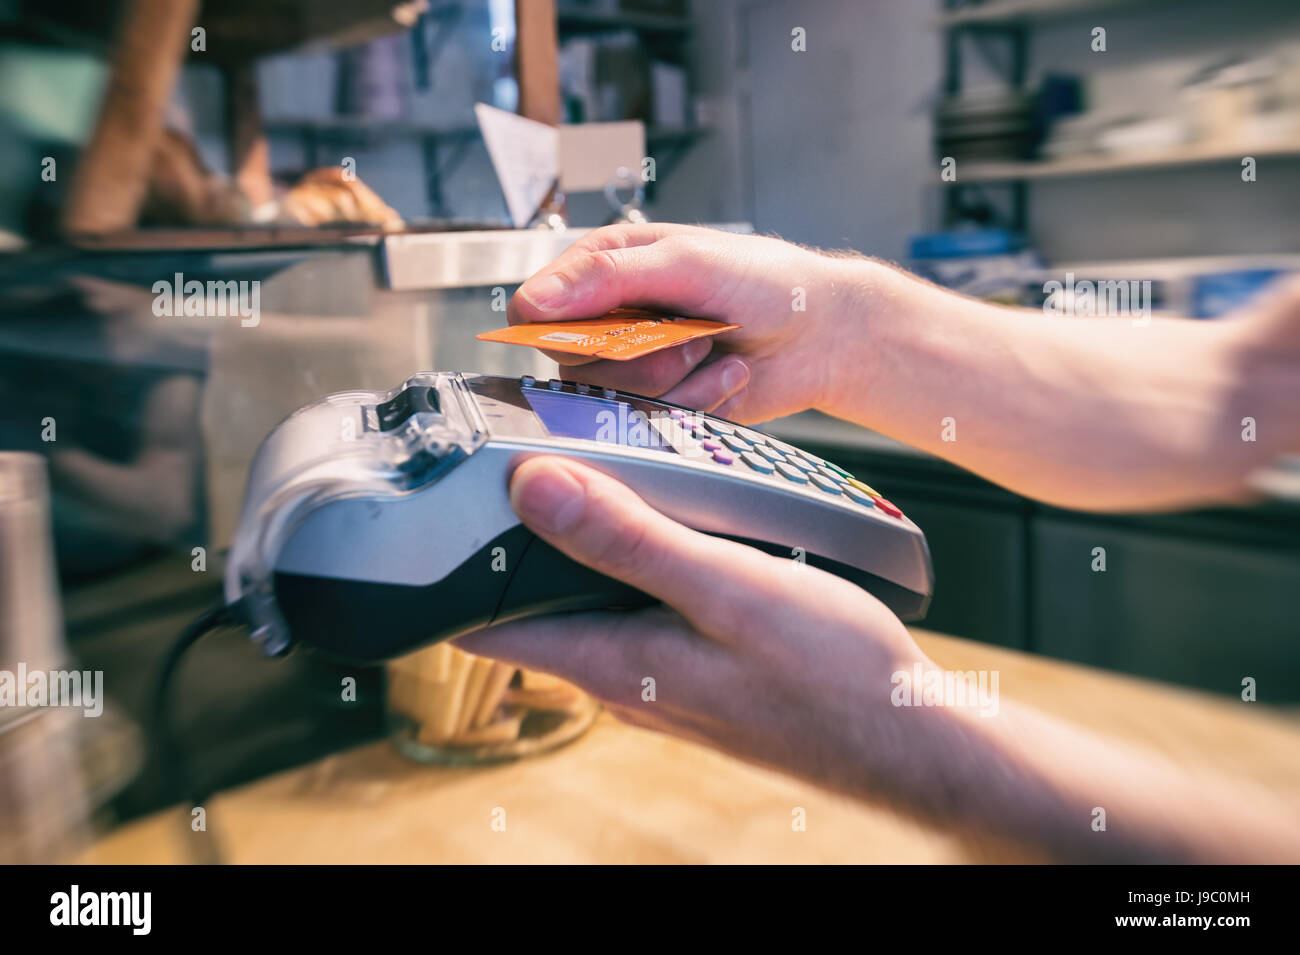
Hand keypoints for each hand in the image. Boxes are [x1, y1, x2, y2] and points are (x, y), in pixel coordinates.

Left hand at [455, 455, 928, 793]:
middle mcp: (624, 675)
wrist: (909, 736)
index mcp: (611, 659)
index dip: (449, 569)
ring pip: (594, 602)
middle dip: (522, 540)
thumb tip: (533, 489)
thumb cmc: (832, 676)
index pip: (488, 623)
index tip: (433, 509)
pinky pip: (644, 608)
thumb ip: (628, 540)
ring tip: (608, 479)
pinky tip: (680, 528)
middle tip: (528, 463)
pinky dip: (641, 563)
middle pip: (538, 604)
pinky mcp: (698, 666)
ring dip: (588, 546)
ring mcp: (661, 674)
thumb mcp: (726, 588)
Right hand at [508, 224, 868, 422]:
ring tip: (715, 351)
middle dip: (640, 356)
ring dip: (676, 381)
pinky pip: (654, 424)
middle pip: (576, 365)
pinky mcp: (661, 409)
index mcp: (603, 272)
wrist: (821, 332)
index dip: (567, 328)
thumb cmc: (764, 280)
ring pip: (613, 401)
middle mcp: (610, 323)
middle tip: (691, 331)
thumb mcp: (685, 261)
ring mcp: (634, 370)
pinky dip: (698, 403)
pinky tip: (725, 377)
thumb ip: (608, 278)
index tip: (613, 330)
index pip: (541, 311)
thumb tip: (534, 302)